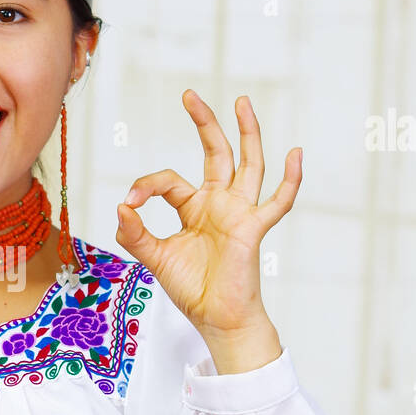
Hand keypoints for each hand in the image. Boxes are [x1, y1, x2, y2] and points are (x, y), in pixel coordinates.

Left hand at [115, 89, 301, 347]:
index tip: (129, 204)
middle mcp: (218, 203)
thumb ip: (136, 235)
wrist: (216, 319)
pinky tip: (295, 154)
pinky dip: (290, 180)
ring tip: (241, 102)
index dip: (146, 186)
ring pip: (248, 164)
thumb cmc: (192, 289)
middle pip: (216, 153)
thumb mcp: (155, 258)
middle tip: (189, 95)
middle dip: (204, 123)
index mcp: (194, 208)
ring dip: (246, 133)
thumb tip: (121, 208)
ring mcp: (239, 213)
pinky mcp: (253, 228)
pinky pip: (277, 202)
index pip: (169, 181)